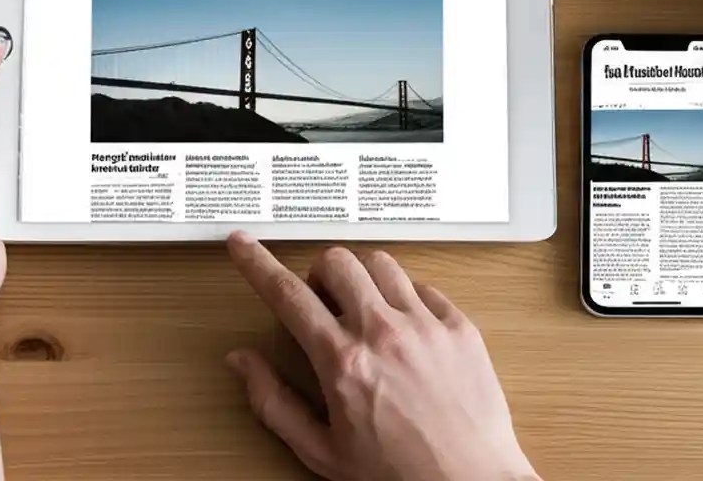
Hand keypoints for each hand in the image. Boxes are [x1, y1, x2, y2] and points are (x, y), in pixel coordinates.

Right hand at [225, 233, 539, 480]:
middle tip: (322, 301)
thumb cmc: (398, 475)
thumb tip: (242, 361)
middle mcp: (384, 333)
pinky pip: (424, 286)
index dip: (257, 264)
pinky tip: (405, 328)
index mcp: (343, 362)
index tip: (242, 245)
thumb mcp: (322, 451)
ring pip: (382, 264)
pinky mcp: (460, 327)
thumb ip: (273, 402)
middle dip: (318, 273)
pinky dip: (406, 297)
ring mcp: (426, 325)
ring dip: (362, 278)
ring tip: (364, 311)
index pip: (288, 295)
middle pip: (337, 261)